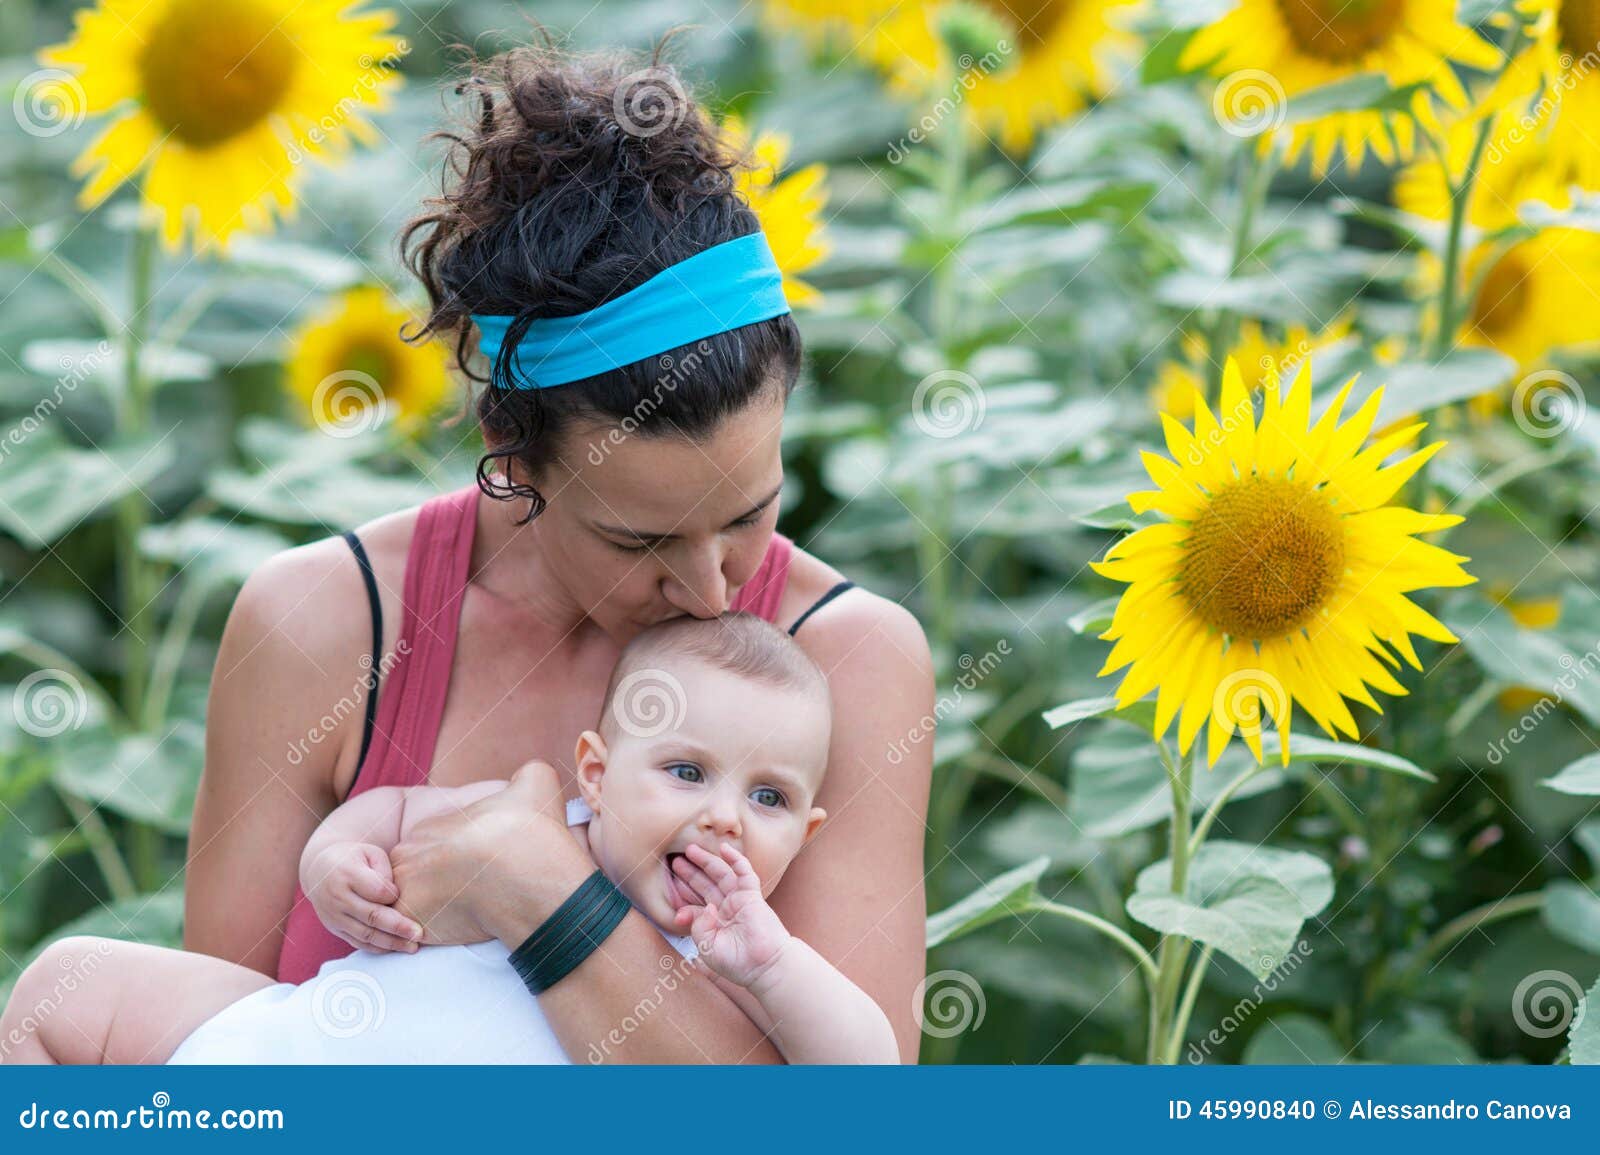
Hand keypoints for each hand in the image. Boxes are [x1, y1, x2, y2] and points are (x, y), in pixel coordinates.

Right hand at [304, 841, 422, 952]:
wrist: (320, 870)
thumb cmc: (355, 858)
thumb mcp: (370, 853)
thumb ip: (385, 870)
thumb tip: (395, 895)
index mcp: (347, 873)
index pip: (376, 890)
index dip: (393, 895)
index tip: (406, 895)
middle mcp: (338, 897)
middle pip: (371, 916)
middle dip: (398, 927)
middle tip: (419, 933)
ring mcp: (334, 916)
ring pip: (365, 934)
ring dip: (390, 943)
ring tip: (412, 946)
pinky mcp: (335, 928)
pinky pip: (357, 942)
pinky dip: (377, 948)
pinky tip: (395, 948)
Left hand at [389, 760, 582, 946]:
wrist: (531, 880)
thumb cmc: (532, 834)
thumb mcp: (536, 781)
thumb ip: (528, 772)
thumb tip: (527, 776)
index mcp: (432, 825)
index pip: (435, 845)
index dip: (459, 858)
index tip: (482, 869)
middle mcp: (411, 852)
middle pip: (418, 871)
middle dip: (439, 883)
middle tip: (472, 894)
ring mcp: (406, 887)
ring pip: (410, 900)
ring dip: (430, 908)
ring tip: (465, 916)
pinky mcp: (409, 920)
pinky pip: (408, 930)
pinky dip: (426, 932)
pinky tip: (456, 930)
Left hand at [672, 843, 790, 989]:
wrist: (764, 967)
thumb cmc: (738, 963)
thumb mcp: (708, 947)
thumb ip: (699, 926)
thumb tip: (705, 906)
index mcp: (714, 923)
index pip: (696, 902)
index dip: (683, 893)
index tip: (670, 884)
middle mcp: (726, 909)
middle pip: (706, 884)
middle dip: (691, 872)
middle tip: (675, 860)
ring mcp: (739, 900)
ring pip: (721, 875)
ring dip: (707, 861)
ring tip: (691, 849)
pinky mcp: (752, 896)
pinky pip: (744, 873)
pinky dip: (736, 860)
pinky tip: (724, 849)